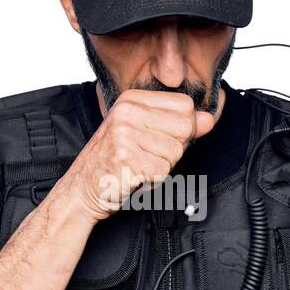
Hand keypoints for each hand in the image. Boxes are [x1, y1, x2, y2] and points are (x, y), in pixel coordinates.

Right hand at [57, 89, 216, 222]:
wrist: (81, 190)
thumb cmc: (114, 163)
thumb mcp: (144, 134)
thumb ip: (178, 125)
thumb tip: (209, 118)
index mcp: (132, 99)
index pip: (185, 105)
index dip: (183, 128)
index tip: (159, 140)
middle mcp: (127, 111)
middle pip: (185, 128)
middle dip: (174, 149)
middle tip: (147, 157)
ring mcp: (125, 133)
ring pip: (175, 152)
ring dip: (161, 168)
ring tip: (138, 168)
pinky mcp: (125, 158)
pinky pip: (162, 171)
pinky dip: (152, 181)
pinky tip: (133, 178)